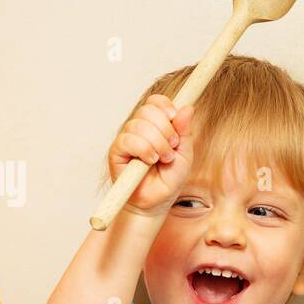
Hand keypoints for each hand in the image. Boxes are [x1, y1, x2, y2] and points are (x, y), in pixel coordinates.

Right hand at [108, 93, 195, 214]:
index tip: (175, 118)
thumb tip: (187, 107)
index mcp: (156, 125)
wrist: (158, 201)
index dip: (165, 106)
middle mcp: (139, 128)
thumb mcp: (185, 154)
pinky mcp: (116, 151)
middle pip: (148, 110)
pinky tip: (149, 161)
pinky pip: (128, 140)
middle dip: (166, 130)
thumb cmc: (169, 178)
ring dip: (157, 143)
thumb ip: (185, 131)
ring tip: (162, 159)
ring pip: (139, 124)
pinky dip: (144, 149)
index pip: (155, 102)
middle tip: (171, 149)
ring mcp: (127, 138)